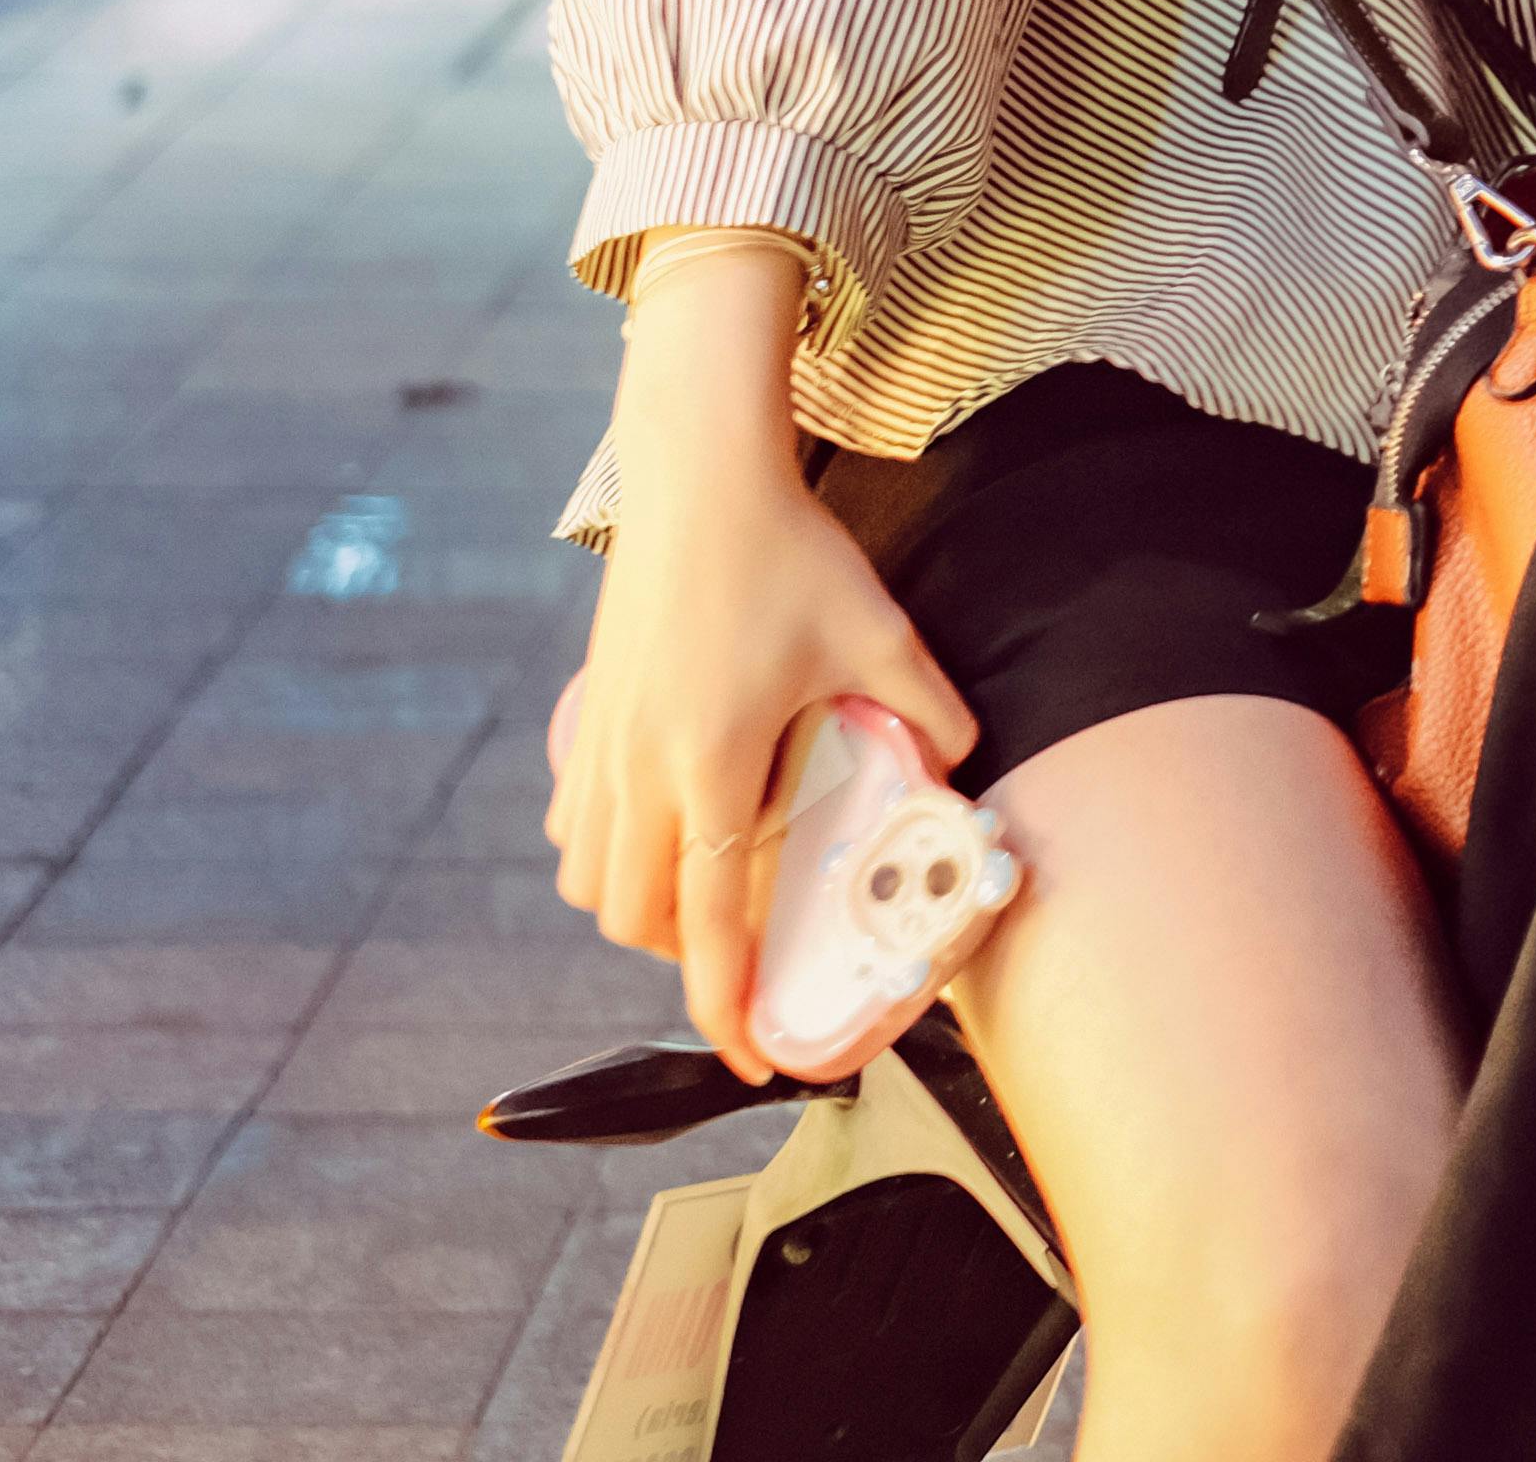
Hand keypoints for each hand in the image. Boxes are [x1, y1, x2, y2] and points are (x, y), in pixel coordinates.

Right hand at [543, 461, 971, 1081]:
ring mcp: (602, 745)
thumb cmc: (786, 553)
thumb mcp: (877, 631)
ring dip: (637, 912)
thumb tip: (962, 761)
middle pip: (635, 920)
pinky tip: (655, 831)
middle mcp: (641, 770)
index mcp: (712, 766)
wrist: (697, 477)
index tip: (746, 1058)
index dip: (725, 1005)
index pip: (707, 924)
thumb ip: (926, 705)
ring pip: (591, 880)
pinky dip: (603, 855)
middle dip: (683, 963)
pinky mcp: (585, 714)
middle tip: (742, 957)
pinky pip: (573, 824)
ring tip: (699, 899)